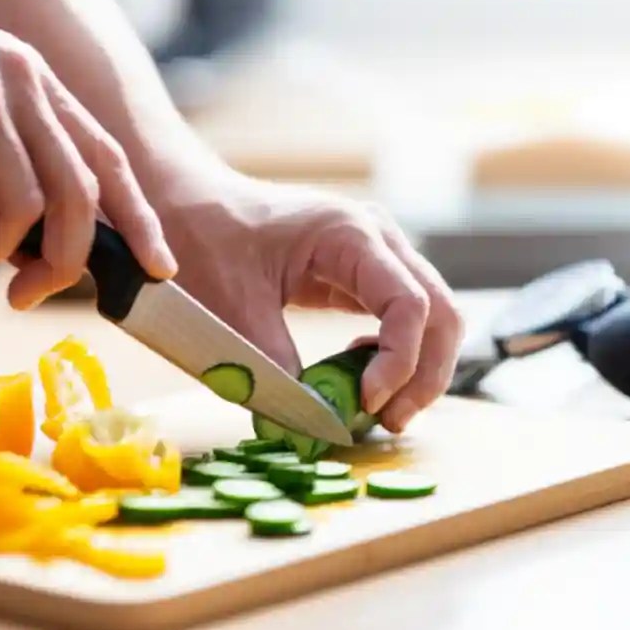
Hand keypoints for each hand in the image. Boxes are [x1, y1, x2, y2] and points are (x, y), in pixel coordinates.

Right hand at [0, 0, 175, 307]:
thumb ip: (9, 161)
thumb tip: (42, 245)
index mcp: (35, 80)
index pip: (106, 155)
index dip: (138, 216)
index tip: (160, 266)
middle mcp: (21, 79)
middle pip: (76, 193)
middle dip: (62, 258)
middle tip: (27, 291)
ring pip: (23, 206)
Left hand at [162, 175, 463, 432]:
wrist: (189, 204)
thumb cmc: (204, 240)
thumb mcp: (234, 311)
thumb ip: (275, 368)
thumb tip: (310, 425)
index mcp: (349, 234)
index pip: (409, 303)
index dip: (400, 361)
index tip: (368, 403)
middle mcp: (377, 238)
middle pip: (440, 311)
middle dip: (424, 373)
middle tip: (391, 422)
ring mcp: (376, 254)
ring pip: (432, 317)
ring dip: (418, 368)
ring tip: (382, 412)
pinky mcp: (363, 274)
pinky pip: (403, 318)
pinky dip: (396, 355)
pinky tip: (360, 377)